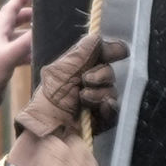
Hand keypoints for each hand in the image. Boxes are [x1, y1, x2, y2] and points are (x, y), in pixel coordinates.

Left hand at [0, 0, 36, 124]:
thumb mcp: (8, 56)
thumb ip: (25, 43)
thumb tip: (42, 30)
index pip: (8, 12)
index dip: (18, 1)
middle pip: (13, 24)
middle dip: (26, 17)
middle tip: (41, 14)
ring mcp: (0, 56)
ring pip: (17, 41)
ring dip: (29, 36)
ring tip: (45, 35)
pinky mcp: (3, 69)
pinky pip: (19, 56)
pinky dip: (29, 54)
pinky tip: (38, 57)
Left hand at [15, 30, 127, 150]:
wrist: (45, 129)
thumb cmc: (47, 99)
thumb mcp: (60, 70)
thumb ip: (80, 53)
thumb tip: (97, 36)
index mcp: (78, 69)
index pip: (103, 55)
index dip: (112, 51)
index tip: (120, 52)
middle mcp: (89, 84)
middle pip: (110, 73)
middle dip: (101, 74)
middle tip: (85, 80)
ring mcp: (96, 103)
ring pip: (112, 92)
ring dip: (100, 93)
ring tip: (83, 99)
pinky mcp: (101, 122)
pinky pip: (114, 111)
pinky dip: (109, 107)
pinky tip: (102, 107)